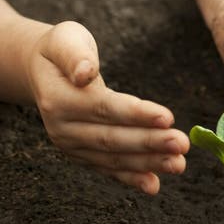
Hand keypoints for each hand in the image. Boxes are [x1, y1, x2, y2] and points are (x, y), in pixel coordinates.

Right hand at [25, 21, 189, 193]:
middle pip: (112, 138)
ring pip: (114, 158)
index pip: (104, 108)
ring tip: (179, 164)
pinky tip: (154, 184)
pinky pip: (109, 168)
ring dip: (148, 163)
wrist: (41, 71)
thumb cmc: (60, 48)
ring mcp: (71, 146)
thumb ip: (75, 56)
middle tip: (182, 144)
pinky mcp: (81, 154)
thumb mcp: (65, 39)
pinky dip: (132, 177)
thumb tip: (85, 73)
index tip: (168, 117)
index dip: (136, 114)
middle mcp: (62, 128)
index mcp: (58, 99)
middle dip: (150, 143)